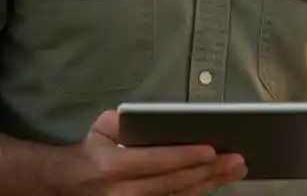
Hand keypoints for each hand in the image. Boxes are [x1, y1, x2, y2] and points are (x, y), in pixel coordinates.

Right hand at [68, 110, 246, 195]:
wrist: (70, 183)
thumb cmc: (93, 150)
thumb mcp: (102, 128)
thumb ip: (125, 120)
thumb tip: (155, 117)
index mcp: (113, 167)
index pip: (157, 161)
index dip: (186, 157)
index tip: (212, 150)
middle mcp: (123, 193)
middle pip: (174, 183)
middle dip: (208, 171)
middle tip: (236, 160)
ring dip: (209, 184)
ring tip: (234, 171)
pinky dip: (196, 194)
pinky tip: (214, 183)